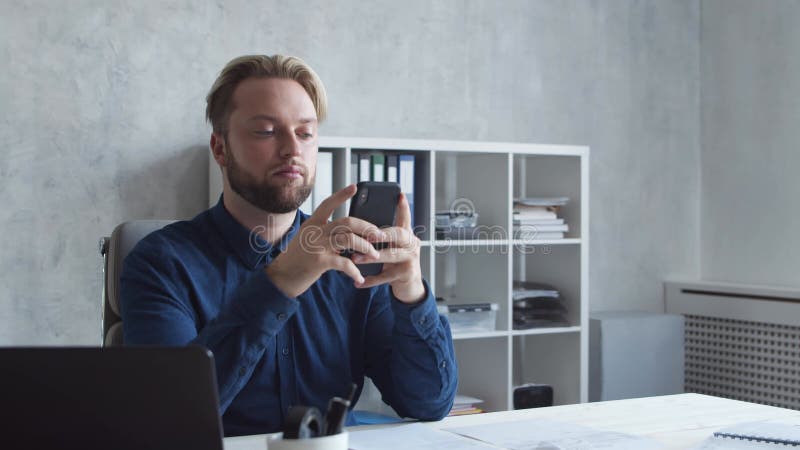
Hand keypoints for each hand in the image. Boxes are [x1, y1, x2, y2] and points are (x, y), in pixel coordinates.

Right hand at [265, 185, 384, 296]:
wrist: (281, 277)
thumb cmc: (297, 259)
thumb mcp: (307, 240)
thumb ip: (324, 234)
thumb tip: (348, 234)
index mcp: (312, 223)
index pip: (328, 204)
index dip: (341, 195)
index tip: (354, 187)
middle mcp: (315, 231)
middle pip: (347, 221)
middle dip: (367, 227)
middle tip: (379, 235)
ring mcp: (317, 245)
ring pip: (349, 239)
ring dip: (366, 247)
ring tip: (375, 255)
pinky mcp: (319, 262)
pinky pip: (344, 263)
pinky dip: (355, 271)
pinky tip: (360, 278)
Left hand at [352, 193, 425, 303]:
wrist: (409, 286)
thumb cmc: (396, 263)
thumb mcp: (393, 248)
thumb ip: (383, 237)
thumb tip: (358, 226)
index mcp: (407, 235)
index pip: (405, 218)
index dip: (403, 207)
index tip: (399, 195)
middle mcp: (412, 244)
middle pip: (399, 234)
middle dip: (383, 233)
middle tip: (367, 235)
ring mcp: (411, 259)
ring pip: (391, 255)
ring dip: (371, 257)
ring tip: (355, 259)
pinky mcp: (407, 274)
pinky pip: (386, 276)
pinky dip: (371, 280)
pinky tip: (359, 282)